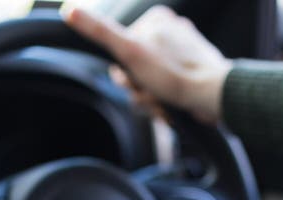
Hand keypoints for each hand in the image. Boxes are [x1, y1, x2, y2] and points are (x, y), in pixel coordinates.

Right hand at [63, 5, 231, 123]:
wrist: (213, 98)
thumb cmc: (173, 74)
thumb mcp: (129, 50)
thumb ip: (100, 30)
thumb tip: (69, 10)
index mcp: (156, 19)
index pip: (120, 50)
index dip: (123, 72)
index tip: (135, 78)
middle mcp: (171, 33)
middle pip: (134, 69)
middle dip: (138, 89)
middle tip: (152, 93)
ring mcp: (182, 54)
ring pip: (148, 84)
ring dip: (150, 100)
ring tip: (164, 102)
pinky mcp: (191, 74)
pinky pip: (165, 91)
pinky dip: (164, 103)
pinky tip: (172, 106)